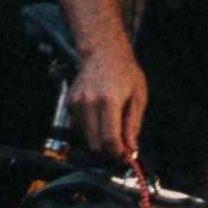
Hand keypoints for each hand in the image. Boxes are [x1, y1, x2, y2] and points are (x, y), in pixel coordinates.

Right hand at [60, 36, 149, 164]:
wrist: (102, 52)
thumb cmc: (124, 72)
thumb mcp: (138, 97)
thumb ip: (133, 125)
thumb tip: (131, 149)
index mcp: (108, 101)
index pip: (109, 140)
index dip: (118, 153)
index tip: (126, 155)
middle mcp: (89, 103)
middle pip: (95, 144)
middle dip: (109, 151)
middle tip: (121, 146)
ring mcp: (76, 104)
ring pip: (86, 138)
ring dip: (99, 141)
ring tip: (111, 130)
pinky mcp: (69, 104)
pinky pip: (78, 128)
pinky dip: (90, 131)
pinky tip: (100, 121)